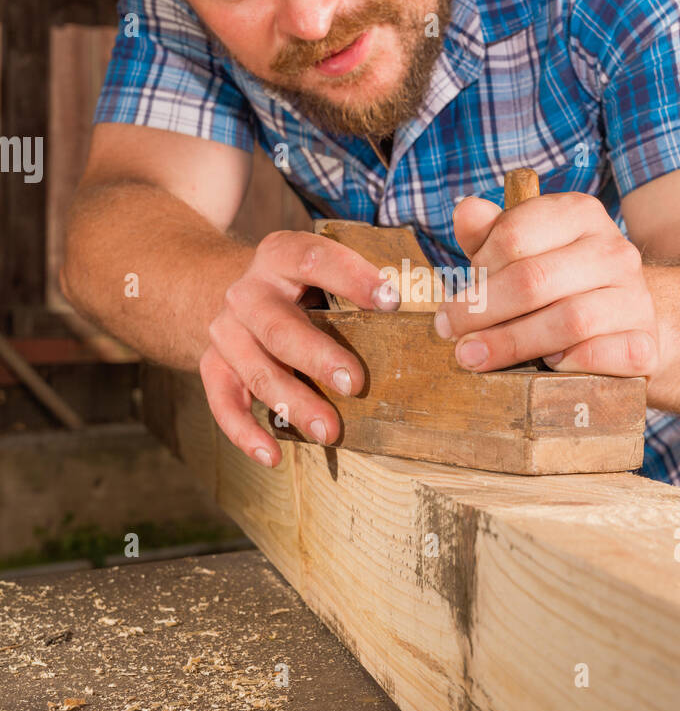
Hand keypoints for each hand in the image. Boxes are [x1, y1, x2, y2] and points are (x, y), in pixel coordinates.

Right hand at [201, 230, 398, 465]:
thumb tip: (435, 309)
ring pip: (257, 371)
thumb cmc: (299, 287)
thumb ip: (359, 285)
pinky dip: (246, 433)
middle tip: (356, 384)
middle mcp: (247, 292)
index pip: (314, 259)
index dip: (352, 278)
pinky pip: (224, 403)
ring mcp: (226, 331)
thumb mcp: (321, 270)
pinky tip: (273, 455)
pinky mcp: (213, 366)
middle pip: (280, 327)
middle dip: (318, 357)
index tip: (391, 301)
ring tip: (329, 432)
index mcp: (281, 256)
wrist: (230, 292)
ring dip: (293, 404)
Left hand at [434, 190, 659, 377]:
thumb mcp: (521, 251)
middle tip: (450, 334)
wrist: (623, 322)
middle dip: (481, 311)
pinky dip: (572, 363)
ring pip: (568, 320)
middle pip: (533, 279)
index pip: (514, 235)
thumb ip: (489, 234)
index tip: (455, 298)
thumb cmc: (558, 284)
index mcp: (579, 214)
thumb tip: (466, 211)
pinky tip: (547, 365)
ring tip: (477, 356)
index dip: (477, 270)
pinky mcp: (647, 341)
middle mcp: (613, 249)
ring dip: (513, 343)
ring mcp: (635, 296)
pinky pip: (607, 354)